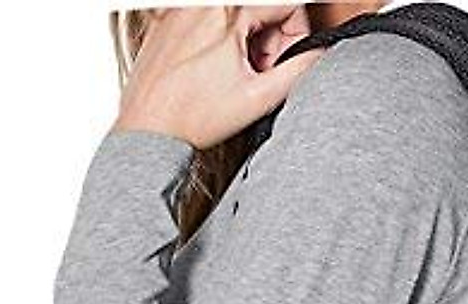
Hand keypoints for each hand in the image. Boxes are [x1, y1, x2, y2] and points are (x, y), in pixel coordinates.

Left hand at [114, 6, 323, 148]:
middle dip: (269, 41)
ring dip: (246, 43)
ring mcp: (183, 7)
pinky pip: (210, 19)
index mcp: (228, 10)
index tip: (286, 63)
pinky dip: (221, 42)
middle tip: (259, 76)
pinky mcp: (168, 18)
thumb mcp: (258, 98)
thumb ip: (298, 71)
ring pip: (237, 14)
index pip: (287, 3)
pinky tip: (214, 72)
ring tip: (234, 77)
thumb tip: (320, 54)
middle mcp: (203, 2)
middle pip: (260, 8)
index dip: (297, 36)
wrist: (147, 128)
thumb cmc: (191, 116)